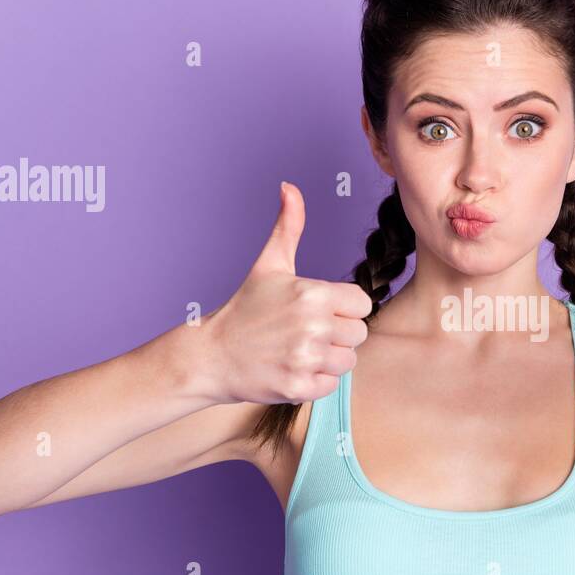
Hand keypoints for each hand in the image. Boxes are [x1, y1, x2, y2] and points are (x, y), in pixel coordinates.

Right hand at [202, 182, 372, 404]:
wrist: (211, 355)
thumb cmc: (245, 309)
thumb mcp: (269, 265)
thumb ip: (288, 227)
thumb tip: (290, 187)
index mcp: (312, 294)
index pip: (362, 304)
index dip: (344, 308)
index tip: (320, 311)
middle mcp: (313, 326)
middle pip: (358, 334)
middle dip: (338, 335)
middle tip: (306, 333)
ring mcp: (305, 358)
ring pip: (348, 361)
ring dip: (329, 359)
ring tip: (299, 351)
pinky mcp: (299, 387)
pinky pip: (332, 386)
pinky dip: (316, 381)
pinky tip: (293, 369)